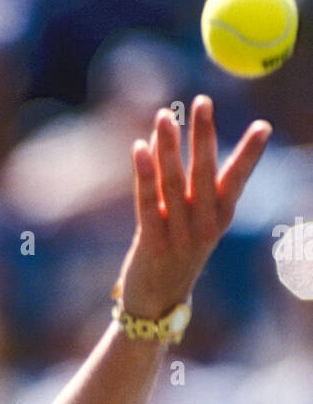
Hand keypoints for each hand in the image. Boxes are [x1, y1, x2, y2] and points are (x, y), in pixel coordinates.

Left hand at [116, 95, 271, 318]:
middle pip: (205, 174)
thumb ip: (180, 180)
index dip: (249, 154)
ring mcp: (180, 236)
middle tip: (203, 101)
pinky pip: (148, 203)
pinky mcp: (153, 244)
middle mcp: (205, 226)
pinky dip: (144, 174)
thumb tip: (170, 134)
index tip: (262, 126)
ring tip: (164, 115)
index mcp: (220, 218)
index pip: (237, 180)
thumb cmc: (173, 252)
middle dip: (204, 136)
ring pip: (174, 184)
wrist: (156, 303)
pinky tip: (140, 148)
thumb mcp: (187, 218)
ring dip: (169, 147)